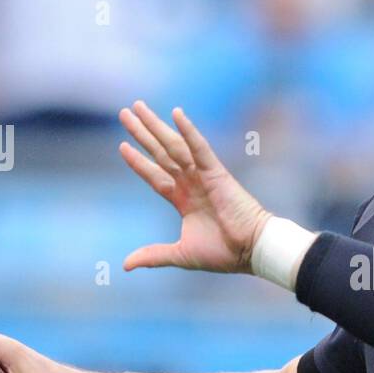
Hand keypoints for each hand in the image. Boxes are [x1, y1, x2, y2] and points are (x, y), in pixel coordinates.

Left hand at [118, 100, 271, 273]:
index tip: (122, 146)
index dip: (138, 162)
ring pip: (173, 145)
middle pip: (160, 153)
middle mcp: (190, 183)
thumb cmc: (223, 253)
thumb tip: (125, 265)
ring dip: (155, 126)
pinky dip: (188, 131)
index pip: (155, 175)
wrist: (251, 250)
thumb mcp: (180, 254)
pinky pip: (199, 148)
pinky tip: (176, 113)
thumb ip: (153, 255)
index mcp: (183, 200)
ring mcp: (202, 176)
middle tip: (126, 112)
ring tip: (136, 107)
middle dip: (142, 133)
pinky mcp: (216, 172)